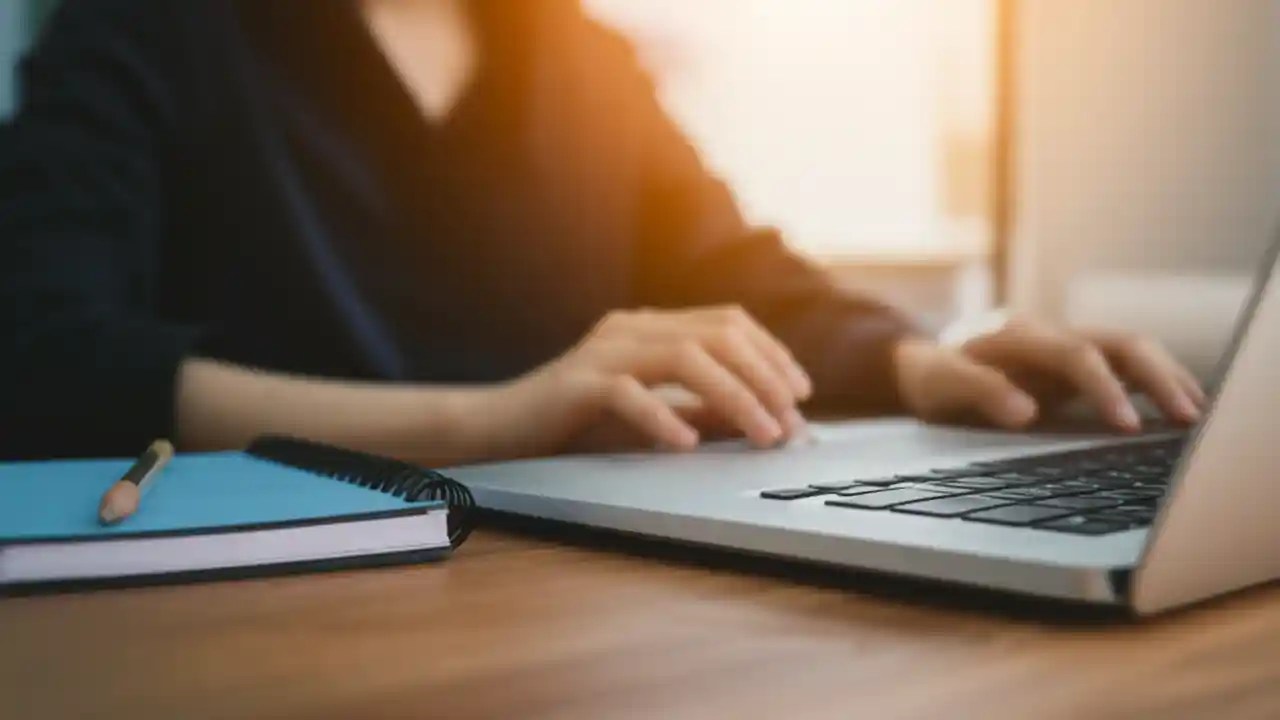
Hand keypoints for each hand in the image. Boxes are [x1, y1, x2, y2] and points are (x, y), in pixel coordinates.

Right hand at [488, 307, 811, 456]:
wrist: (498, 429)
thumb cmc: (577, 426)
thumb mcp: (654, 417)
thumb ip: (703, 412)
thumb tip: (766, 423)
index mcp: (650, 328)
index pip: (728, 322)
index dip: (772, 354)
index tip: (801, 395)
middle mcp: (631, 329)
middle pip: (717, 334)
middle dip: (765, 376)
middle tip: (792, 421)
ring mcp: (603, 352)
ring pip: (685, 357)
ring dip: (735, 397)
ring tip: (762, 434)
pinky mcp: (577, 383)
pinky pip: (629, 393)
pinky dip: (663, 418)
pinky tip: (686, 445)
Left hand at [892, 317, 1206, 431]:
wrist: (925, 364)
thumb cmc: (933, 377)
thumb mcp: (940, 384)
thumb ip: (980, 392)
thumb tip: (1026, 412)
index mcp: (1019, 335)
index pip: (1078, 355)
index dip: (1107, 389)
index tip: (1130, 427)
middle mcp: (1051, 333)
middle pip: (1122, 343)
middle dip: (1160, 377)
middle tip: (1188, 419)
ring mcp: (1067, 345)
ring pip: (1133, 351)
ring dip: (1168, 378)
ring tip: (1198, 417)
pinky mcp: (1076, 364)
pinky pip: (1127, 367)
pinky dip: (1157, 384)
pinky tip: (1180, 410)